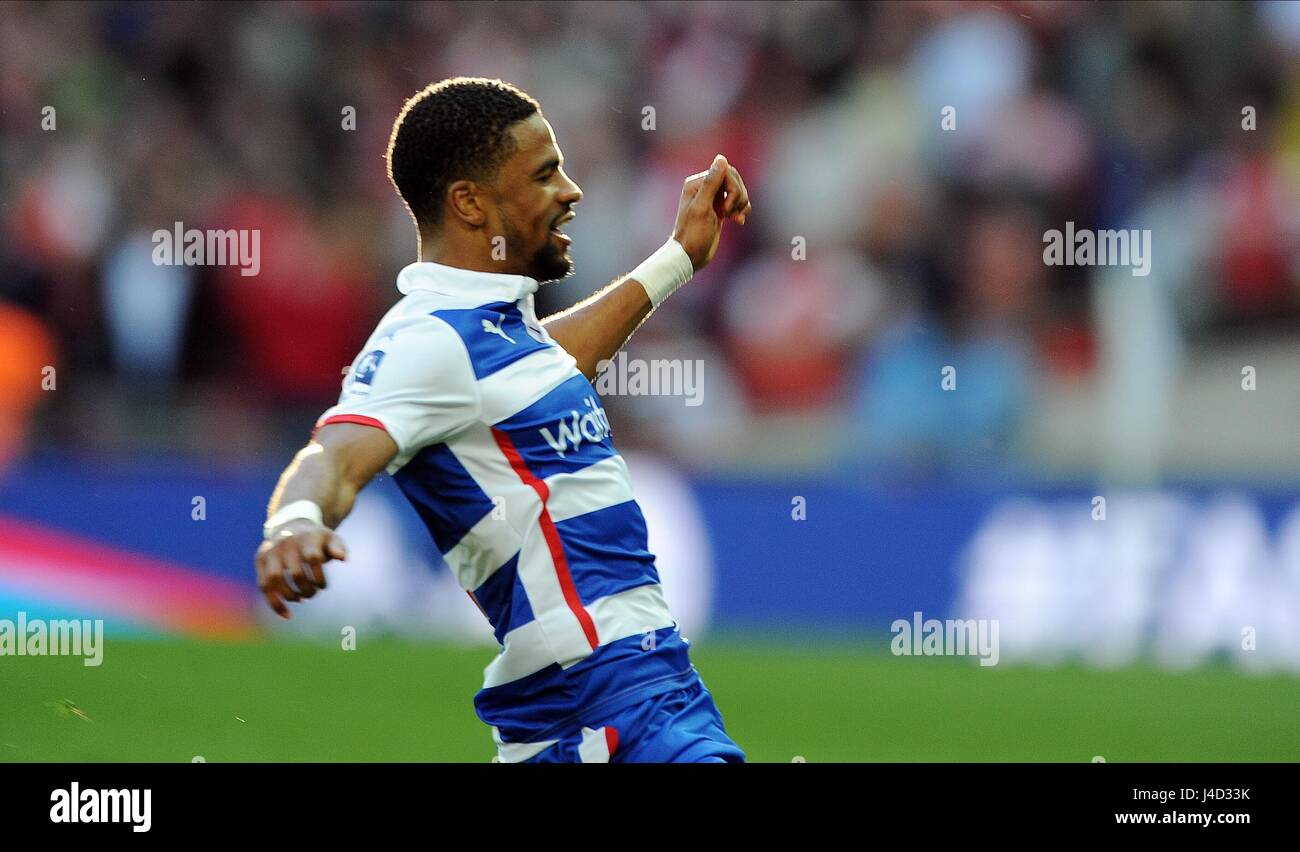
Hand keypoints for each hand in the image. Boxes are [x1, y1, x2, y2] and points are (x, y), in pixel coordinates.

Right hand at [254, 520, 347, 618]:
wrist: (292, 525)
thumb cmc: (316, 538)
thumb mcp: (331, 538)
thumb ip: (338, 547)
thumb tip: (343, 558)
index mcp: (305, 538)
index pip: (313, 558)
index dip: (319, 576)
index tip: (323, 586)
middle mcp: (286, 543)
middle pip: (295, 572)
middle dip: (306, 589)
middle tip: (313, 593)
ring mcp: (270, 551)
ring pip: (274, 580)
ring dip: (289, 596)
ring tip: (300, 599)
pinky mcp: (260, 559)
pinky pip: (263, 585)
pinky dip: (274, 603)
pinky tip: (287, 615)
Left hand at [672, 154, 751, 271]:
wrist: (691, 256)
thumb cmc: (693, 234)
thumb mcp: (702, 208)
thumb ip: (711, 183)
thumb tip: (721, 158)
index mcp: (697, 183)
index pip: (726, 172)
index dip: (733, 188)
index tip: (726, 209)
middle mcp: (705, 187)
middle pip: (734, 179)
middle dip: (739, 196)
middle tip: (730, 213)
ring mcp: (714, 198)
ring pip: (739, 190)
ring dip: (742, 204)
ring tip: (734, 218)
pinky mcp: (720, 209)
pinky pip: (739, 202)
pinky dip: (742, 210)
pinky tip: (739, 221)